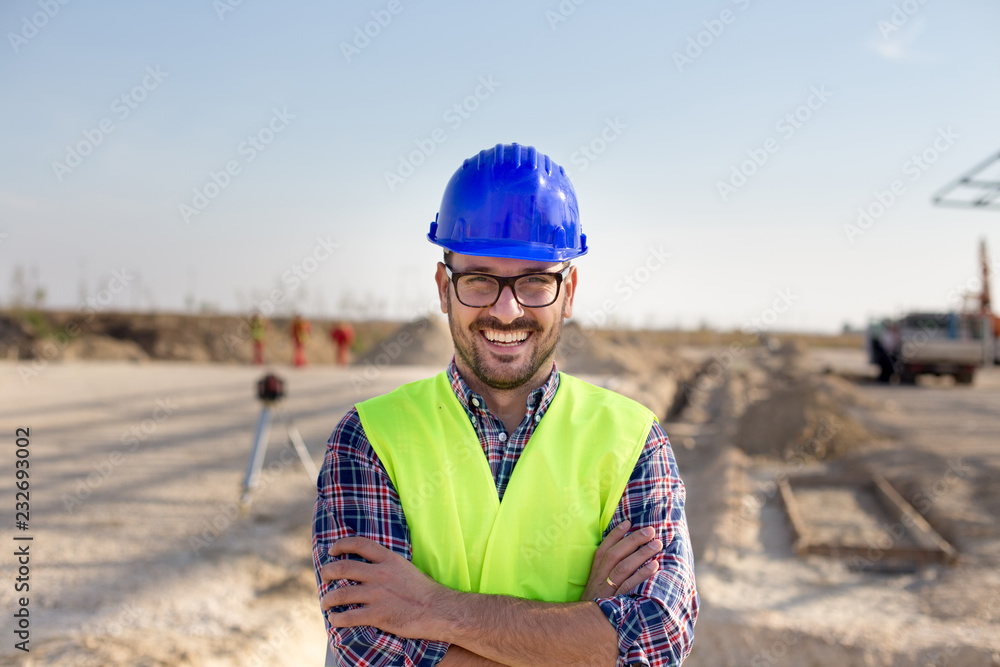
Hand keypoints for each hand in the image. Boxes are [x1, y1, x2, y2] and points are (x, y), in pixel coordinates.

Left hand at [320, 536, 450, 639]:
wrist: (438, 610)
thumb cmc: (424, 591)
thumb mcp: (405, 569)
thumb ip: (388, 566)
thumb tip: (371, 568)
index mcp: (389, 559)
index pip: (359, 544)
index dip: (342, 544)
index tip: (333, 550)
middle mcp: (380, 574)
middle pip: (344, 567)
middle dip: (329, 572)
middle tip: (325, 576)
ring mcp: (377, 594)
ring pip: (341, 594)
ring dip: (328, 598)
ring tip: (325, 602)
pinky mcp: (377, 614)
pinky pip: (349, 616)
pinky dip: (337, 618)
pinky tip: (335, 619)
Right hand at [581, 520, 661, 600]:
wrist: (582, 630)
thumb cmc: (594, 608)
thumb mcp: (595, 588)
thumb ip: (605, 573)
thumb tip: (623, 555)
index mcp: (594, 574)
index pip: (603, 549)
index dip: (615, 535)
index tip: (628, 522)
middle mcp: (599, 580)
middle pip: (616, 555)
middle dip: (633, 540)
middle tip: (650, 530)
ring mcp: (607, 592)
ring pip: (624, 568)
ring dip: (641, 554)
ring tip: (656, 544)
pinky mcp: (615, 603)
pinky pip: (630, 586)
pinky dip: (642, 574)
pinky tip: (654, 565)